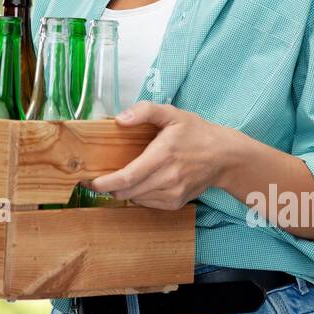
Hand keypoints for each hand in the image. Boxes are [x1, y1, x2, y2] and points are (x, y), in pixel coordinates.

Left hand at [85, 101, 237, 209]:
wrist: (224, 157)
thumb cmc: (196, 133)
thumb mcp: (172, 113)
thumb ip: (145, 111)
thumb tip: (120, 119)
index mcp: (163, 155)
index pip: (127, 176)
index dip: (104, 183)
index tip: (89, 181)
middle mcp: (168, 178)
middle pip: (127, 191)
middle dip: (109, 186)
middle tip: (100, 177)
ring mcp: (173, 193)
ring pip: (135, 198)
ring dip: (125, 189)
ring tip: (128, 174)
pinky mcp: (176, 203)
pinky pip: (147, 203)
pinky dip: (140, 194)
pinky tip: (145, 180)